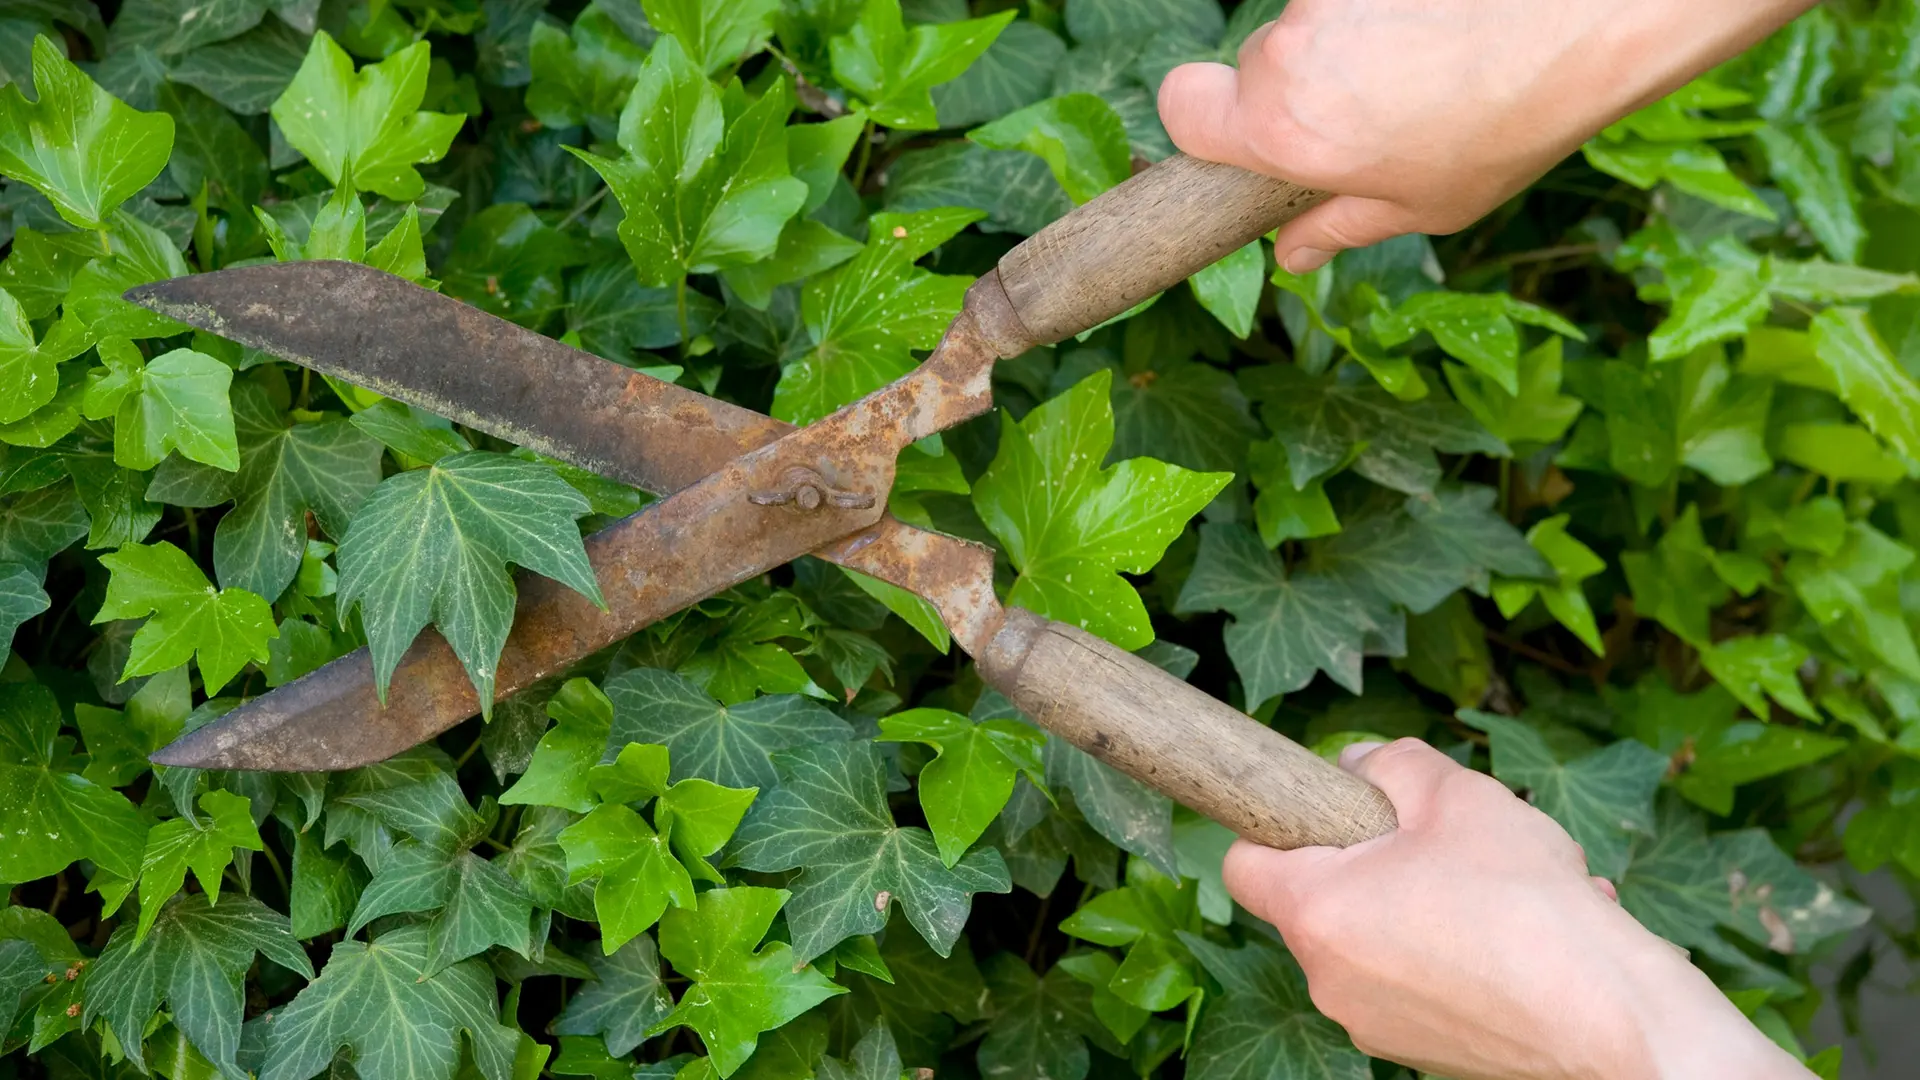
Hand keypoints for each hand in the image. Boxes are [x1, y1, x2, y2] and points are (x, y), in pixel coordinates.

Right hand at [1156, 0, 1816, 273]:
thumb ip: (1339, 226)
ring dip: (1349, 47)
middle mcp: (1289, 54)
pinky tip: (1438, 29)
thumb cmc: (1505, 126)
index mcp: (1284, 128)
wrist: (1581, 25)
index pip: (1180, 107)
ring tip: (1425, 69)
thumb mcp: (1422, 207)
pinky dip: (1382, 11)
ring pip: (1309, 26)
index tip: (1248, 135)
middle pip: (1255, 66)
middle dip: (1299, 90)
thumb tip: (1293, 253)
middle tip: (1372, 114)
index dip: (1203, 122)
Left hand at [1223, 739, 1813, 1079]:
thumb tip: (1357, 768)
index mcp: (1316, 913)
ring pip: (1387, 936)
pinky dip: (1469, 950)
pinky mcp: (1425, 1052)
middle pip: (1328, 897)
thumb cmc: (1525, 905)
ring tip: (1514, 887)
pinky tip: (1534, 931)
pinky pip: (1429, 979)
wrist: (1612, 1022)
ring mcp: (1374, 1025)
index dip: (1280, 821)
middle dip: (1383, 859)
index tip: (1331, 808)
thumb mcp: (1457, 795)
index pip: (1245, 862)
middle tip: (1450, 841)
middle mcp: (1329, 981)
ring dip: (1437, 901)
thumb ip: (1391, 766)